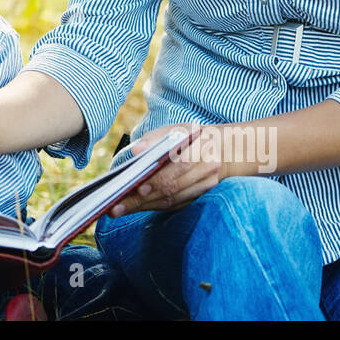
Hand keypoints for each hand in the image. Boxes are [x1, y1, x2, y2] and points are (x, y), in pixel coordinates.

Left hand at [105, 123, 224, 217]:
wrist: (223, 150)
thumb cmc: (191, 137)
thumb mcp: (176, 130)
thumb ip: (155, 138)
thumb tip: (137, 151)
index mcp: (200, 149)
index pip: (177, 167)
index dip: (156, 178)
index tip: (135, 188)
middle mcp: (206, 170)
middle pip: (171, 188)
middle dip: (142, 198)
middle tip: (116, 206)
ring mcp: (205, 187)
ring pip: (172, 200)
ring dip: (144, 206)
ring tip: (119, 209)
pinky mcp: (199, 198)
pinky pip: (174, 205)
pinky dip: (153, 207)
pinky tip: (136, 208)